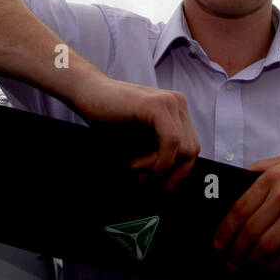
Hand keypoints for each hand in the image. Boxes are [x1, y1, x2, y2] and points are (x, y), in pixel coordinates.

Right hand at [70, 74, 200, 187]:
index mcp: (176, 109)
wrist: (86, 92)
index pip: (192, 147)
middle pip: (191, 150)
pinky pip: (171, 142)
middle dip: (167, 171)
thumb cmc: (108, 117)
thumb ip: (157, 154)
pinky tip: (135, 163)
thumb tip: (171, 181)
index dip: (181, 172)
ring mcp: (170, 102)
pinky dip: (158, 160)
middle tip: (141, 177)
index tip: (166, 186)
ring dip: (157, 167)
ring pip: (183, 149)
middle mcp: (177, 103)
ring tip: (133, 167)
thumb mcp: (139, 140)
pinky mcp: (157, 105)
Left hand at [212, 153, 279, 270]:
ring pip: (266, 246)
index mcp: (272, 177)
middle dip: (236, 251)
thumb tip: (239, 180)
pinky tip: (271, 269)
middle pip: (250, 231)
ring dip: (253, 261)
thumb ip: (262, 168)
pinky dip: (276, 266)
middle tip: (231, 262)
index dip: (225, 230)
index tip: (218, 244)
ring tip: (248, 267)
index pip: (239, 209)